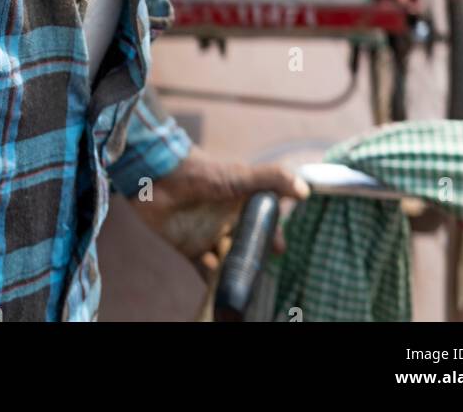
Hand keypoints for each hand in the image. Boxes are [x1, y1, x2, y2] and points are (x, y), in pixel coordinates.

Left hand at [130, 144, 309, 269]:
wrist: (158, 176)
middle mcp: (227, 219)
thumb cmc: (202, 172)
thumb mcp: (241, 176)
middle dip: (256, 259)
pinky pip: (206, 271)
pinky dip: (213, 282)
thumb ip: (272, 179)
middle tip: (262, 274)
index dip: (273, 235)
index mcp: (241, 201)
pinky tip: (220, 290)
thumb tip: (305, 190)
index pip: (264, 221)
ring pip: (229, 260)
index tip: (278, 250)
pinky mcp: (191, 247)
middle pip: (248, 244)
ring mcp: (209, 234)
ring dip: (236, 273)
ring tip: (245, 287)